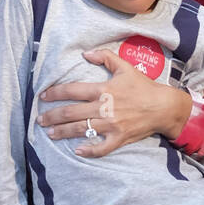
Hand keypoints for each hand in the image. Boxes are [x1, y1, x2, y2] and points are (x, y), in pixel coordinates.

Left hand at [37, 47, 190, 157]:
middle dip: (52, 116)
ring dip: (62, 132)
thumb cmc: (143, 86)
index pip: (72, 90)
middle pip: (71, 113)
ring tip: (50, 134)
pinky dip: (89, 151)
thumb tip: (86, 53)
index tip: (43, 96)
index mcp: (103, 90)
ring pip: (80, 129)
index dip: (54, 93)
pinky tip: (77, 151)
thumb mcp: (125, 67)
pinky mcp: (118, 138)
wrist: (163, 106)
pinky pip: (101, 148)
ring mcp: (110, 125)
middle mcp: (104, 108)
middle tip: (40, 119)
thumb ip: (105, 57)